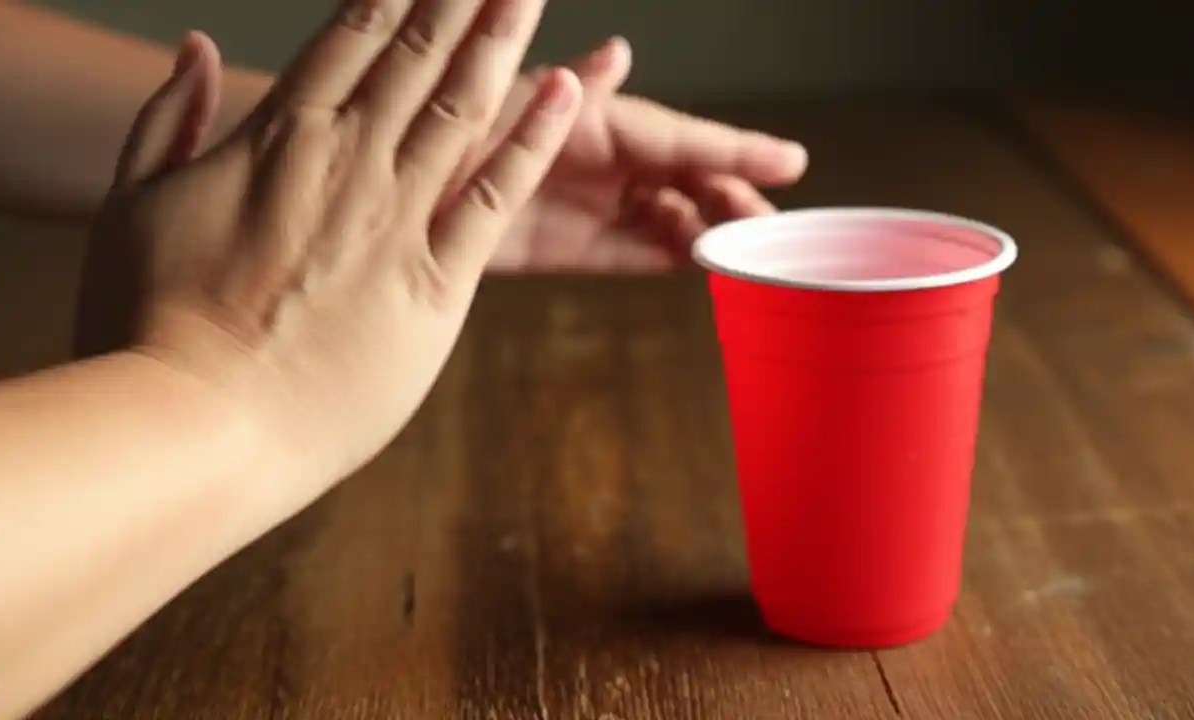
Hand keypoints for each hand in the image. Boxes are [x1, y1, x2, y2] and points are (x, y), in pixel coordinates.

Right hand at [76, 0, 580, 505]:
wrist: (191, 428)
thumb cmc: (145, 327)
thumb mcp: (129, 205)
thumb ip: (168, 121)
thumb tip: (191, 48)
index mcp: (275, 139)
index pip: (350, 37)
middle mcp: (345, 162)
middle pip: (416, 55)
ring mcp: (394, 220)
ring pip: (463, 105)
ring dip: (503, 39)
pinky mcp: (434, 285)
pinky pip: (496, 197)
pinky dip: (534, 139)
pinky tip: (566, 89)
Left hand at [474, 38, 807, 270]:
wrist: (402, 204)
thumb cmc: (452, 137)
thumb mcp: (512, 107)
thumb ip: (571, 91)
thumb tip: (617, 53)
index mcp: (598, 120)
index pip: (682, 136)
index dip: (736, 149)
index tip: (791, 160)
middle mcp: (605, 161)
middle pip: (686, 178)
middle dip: (732, 196)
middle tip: (771, 222)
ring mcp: (595, 206)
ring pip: (670, 217)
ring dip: (708, 228)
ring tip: (742, 247)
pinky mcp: (576, 251)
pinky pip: (636, 253)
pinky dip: (669, 257)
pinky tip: (701, 264)